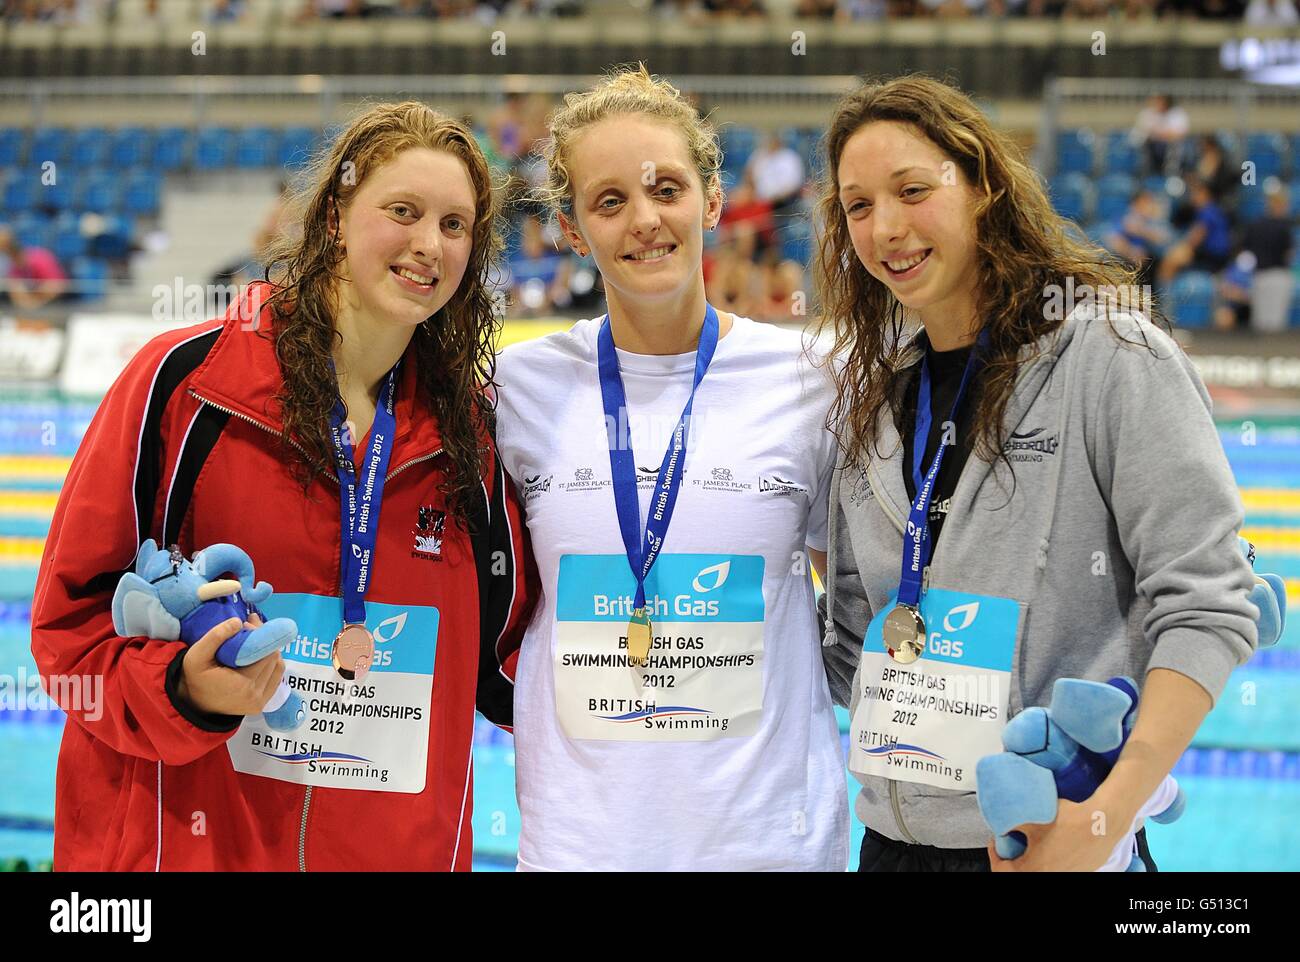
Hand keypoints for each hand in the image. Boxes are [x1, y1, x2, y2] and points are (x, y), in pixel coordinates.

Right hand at [176, 614, 283, 716]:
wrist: (194, 704)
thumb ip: (215, 637)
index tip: (248, 624)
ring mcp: (261, 701)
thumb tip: (238, 622)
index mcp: (242, 685)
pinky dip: (271, 663)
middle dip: (265, 640)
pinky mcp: (262, 703)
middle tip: (250, 627)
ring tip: (254, 640)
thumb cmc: (196, 678)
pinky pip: (276, 677)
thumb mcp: (196, 656)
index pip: (266, 653)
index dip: (261, 634)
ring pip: (277, 666)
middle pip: (273, 658)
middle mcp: (255, 695)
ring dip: (269, 650)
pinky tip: (259, 654)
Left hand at [987, 798, 1125, 871]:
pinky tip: (1053, 850)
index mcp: (1033, 869)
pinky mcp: (1081, 873)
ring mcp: (1068, 876)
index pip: (1002, 870)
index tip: (998, 842)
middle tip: (1012, 845)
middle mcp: (1050, 877)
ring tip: (1033, 846)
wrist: (1101, 821)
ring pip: (1041, 872)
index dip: (995, 854)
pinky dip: (1052, 863)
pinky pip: (1060, 870)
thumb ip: (1010, 825)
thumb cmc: (1069, 820)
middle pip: (1022, 873)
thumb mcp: (1031, 819)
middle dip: (1014, 860)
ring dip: (1033, 862)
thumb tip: (1001, 827)